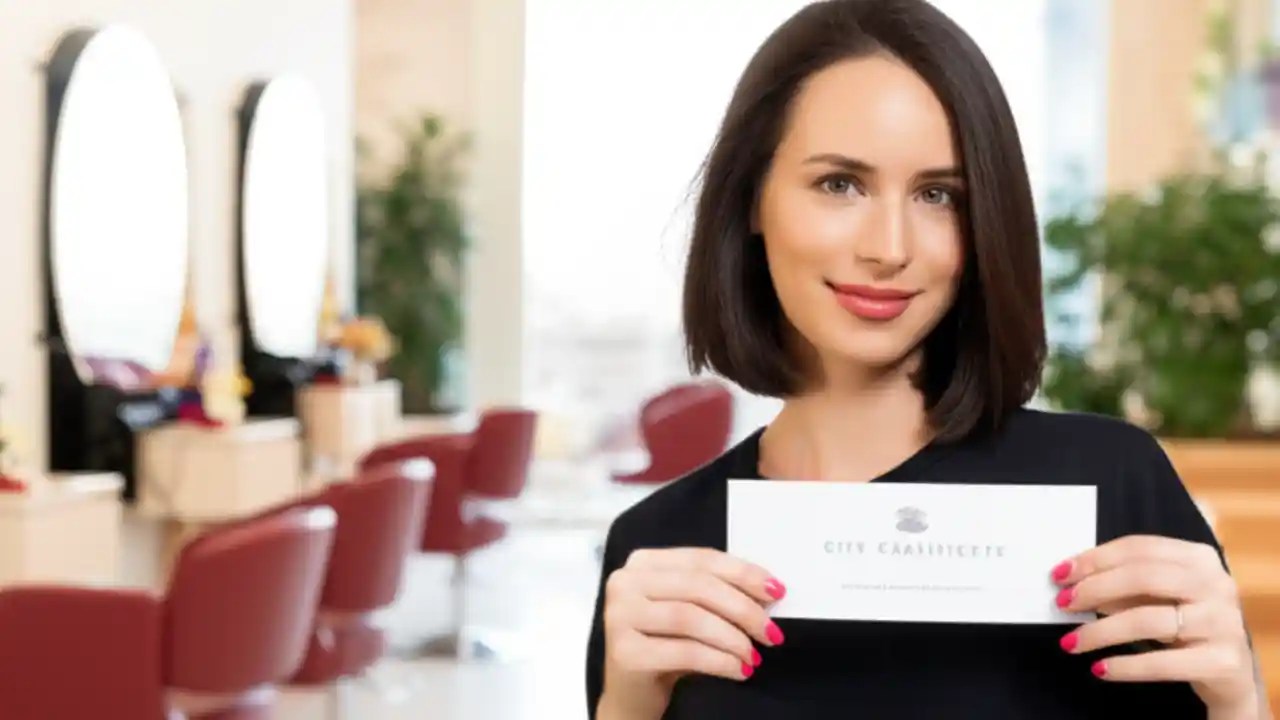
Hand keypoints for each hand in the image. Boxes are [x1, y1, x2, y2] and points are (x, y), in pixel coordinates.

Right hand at [599, 547, 785, 717]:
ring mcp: (619, 615)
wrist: (632, 693)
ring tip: (754, 655)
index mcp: (644, 562)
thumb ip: (719, 594)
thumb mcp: (691, 612)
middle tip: (771, 632)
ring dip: (732, 638)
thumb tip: (769, 591)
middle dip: (743, 609)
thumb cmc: (666, 646)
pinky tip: (738, 670)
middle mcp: (625, 582)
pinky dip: (719, 661)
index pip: (701, 559)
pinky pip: (684, 651)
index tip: (777, 591)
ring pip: (690, 618)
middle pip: (697, 586)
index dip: (743, 573)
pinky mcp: (624, 652)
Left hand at [1051, 535, 1260, 714]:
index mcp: (1199, 558)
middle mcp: (1215, 585)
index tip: (1061, 573)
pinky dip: (1125, 666)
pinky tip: (1100, 668)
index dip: (1095, 559)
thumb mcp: (1161, 596)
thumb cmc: (1186, 623)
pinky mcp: (1222, 661)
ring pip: (1148, 620)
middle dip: (1095, 588)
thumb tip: (1073, 581)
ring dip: (1100, 631)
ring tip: (1071, 641)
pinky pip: (1163, 662)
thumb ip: (1125, 583)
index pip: (1139, 548)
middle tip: (1062, 603)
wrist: (1230, 672)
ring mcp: (1222, 622)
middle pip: (1143, 577)